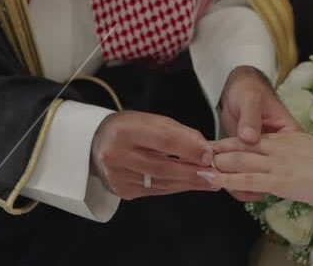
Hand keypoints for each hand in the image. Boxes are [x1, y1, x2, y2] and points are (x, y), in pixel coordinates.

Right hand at [90, 111, 217, 199]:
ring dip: (188, 183)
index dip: (188, 148)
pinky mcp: (122, 191)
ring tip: (210, 182)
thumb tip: (205, 150)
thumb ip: (177, 133)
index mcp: (124, 130)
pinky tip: (190, 184)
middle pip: (162, 166)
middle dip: (192, 172)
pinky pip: (156, 190)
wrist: (96, 143)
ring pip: (161, 182)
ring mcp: (117, 176)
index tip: (209, 154)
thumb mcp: (150, 120)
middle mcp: (116, 155)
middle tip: (215, 175)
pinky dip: (176, 187)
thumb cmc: (129, 128)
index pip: (162, 139)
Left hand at [199, 131, 312, 206]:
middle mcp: (280, 146)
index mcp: (289, 137)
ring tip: (199, 166)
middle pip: (242, 145)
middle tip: (199, 154)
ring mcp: (278, 162)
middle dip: (219, 150)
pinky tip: (214, 181)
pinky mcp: (280, 179)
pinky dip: (228, 180)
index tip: (216, 143)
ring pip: (240, 160)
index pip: (254, 138)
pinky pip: (248, 179)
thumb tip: (292, 163)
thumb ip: (298, 155)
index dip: (232, 141)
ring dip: (218, 163)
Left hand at [218, 66, 300, 201]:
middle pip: (268, 174)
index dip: (268, 169)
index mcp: (288, 133)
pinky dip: (232, 182)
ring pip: (257, 181)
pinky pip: (246, 178)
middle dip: (244, 177)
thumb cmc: (250, 89)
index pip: (286, 158)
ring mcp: (265, 158)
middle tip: (217, 171)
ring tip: (214, 177)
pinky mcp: (251, 161)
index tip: (242, 170)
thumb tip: (250, 138)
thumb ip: (251, 117)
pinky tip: (216, 179)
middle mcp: (280, 150)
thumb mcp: (251, 98)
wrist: (239, 86)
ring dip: (237, 184)